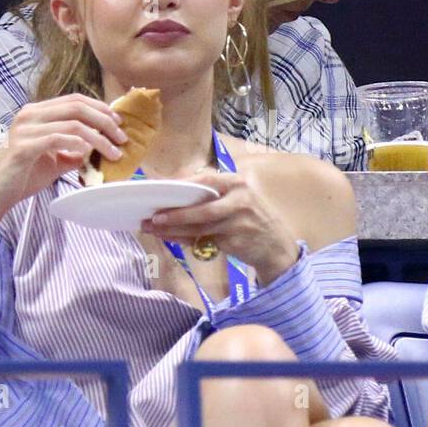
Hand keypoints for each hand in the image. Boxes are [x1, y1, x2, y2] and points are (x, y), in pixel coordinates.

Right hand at [0, 95, 127, 226]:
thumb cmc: (21, 178)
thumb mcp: (53, 161)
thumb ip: (73, 151)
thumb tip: (96, 149)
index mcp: (35, 113)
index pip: (74, 100)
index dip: (100, 108)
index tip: (119, 123)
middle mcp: (29, 115)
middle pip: (77, 106)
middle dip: (105, 120)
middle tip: (122, 137)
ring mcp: (24, 129)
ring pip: (73, 123)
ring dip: (99, 137)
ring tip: (114, 152)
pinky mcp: (22, 147)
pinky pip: (58, 139)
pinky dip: (79, 145)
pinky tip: (90, 155)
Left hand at [140, 170, 299, 283]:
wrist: (277, 246)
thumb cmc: (249, 219)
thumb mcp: (236, 200)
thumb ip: (211, 196)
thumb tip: (171, 195)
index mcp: (237, 183)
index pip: (203, 181)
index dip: (179, 185)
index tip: (157, 189)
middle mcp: (239, 198)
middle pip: (199, 206)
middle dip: (173, 212)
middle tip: (151, 216)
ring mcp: (238, 220)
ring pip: (198, 225)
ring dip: (173, 228)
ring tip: (153, 228)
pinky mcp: (235, 239)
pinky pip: (202, 239)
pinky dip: (184, 239)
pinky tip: (170, 238)